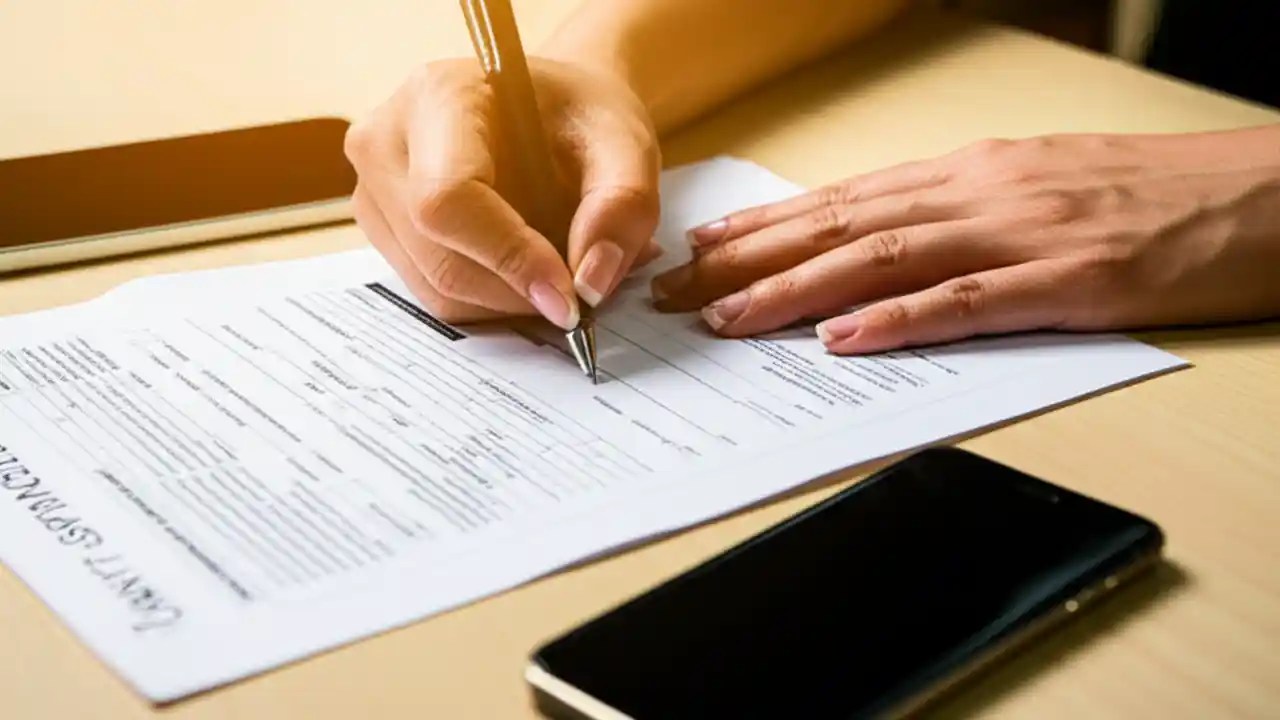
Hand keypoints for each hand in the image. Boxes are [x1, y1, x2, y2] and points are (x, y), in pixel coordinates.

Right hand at [344, 58, 660, 328]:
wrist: (551, 109)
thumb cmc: (580, 116)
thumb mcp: (627, 144)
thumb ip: (622, 206)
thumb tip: (589, 285)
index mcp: (439, 96)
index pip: (448, 199)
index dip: (508, 258)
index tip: (568, 296)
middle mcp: (386, 140)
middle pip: (437, 254)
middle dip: (516, 292)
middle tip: (580, 295)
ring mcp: (373, 189)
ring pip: (434, 286)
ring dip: (507, 301)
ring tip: (562, 271)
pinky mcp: (383, 228)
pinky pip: (433, 292)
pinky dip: (490, 300)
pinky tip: (529, 272)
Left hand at [651, 126, 1279, 352]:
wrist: (1265, 191)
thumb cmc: (1155, 192)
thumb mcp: (1039, 184)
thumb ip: (960, 212)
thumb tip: (883, 244)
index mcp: (971, 174)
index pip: (842, 201)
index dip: (763, 227)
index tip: (699, 248)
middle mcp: (980, 193)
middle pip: (841, 227)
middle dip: (749, 261)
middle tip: (678, 292)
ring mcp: (1022, 234)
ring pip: (884, 260)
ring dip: (797, 292)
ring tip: (728, 319)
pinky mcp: (1072, 281)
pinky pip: (970, 302)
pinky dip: (901, 321)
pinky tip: (844, 340)